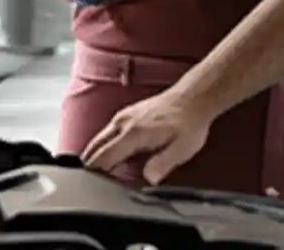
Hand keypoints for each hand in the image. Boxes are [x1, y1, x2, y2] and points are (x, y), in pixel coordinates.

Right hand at [80, 89, 212, 185]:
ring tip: (101, 171)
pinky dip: (104, 145)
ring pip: (99, 138)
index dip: (97, 174)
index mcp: (133, 133)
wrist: (193, 97)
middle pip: (95, 147)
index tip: (97, 186)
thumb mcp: (182, 149)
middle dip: (91, 164)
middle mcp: (124, 123)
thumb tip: (149, 179)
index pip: (103, 157)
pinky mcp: (128, 113)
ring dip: (96, 154)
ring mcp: (124, 116)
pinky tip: (113, 154)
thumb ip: (162, 165)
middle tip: (93, 181)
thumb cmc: (189, 122)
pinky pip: (107, 132)